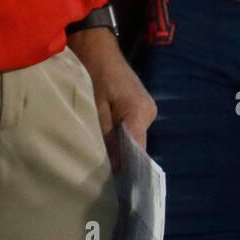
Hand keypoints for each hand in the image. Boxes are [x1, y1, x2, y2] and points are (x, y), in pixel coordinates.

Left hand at [68, 27, 155, 169]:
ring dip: (121, 150)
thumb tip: (116, 168)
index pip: (139, 151)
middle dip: (123, 162)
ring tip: (103, 168)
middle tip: (104, 182)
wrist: (94, 46)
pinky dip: (121, 138)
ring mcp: (146, 109)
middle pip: (137, 147)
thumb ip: (106, 136)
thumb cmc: (91, 73)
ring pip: (134, 139)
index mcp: (139, 112)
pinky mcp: (139, 107)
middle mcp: (148, 112)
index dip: (130, 172)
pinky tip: (107, 147)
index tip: (121, 193)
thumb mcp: (94, 107)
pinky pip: (132, 130)